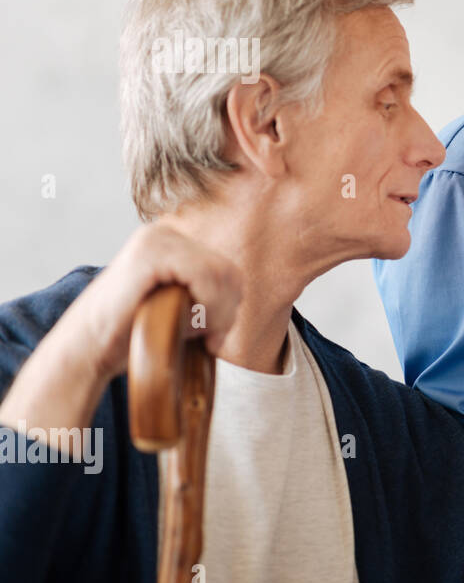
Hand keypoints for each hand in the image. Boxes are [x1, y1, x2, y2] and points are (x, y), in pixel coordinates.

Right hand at [65, 222, 242, 384]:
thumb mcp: (181, 308)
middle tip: (208, 338)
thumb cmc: (134, 333)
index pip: (229, 270)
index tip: (216, 336)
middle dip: (226, 311)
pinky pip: (204, 274)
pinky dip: (205, 304)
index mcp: (175, 244)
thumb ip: (209, 294)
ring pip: (221, 273)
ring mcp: (156, 239)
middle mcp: (166, 234)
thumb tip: (254, 289)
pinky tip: (187, 322)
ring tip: (194, 331)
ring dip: (216, 312)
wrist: (90, 348)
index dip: (231, 306)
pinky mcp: (149, 252)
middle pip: (230, 271)